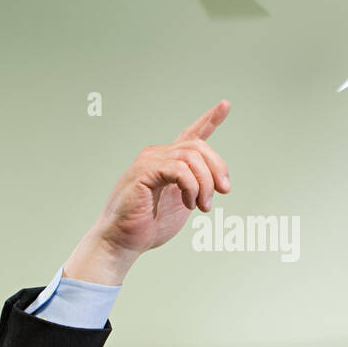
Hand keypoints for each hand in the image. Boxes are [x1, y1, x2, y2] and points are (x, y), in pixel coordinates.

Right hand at [64, 100, 230, 284]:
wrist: (122, 242)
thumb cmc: (148, 225)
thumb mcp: (181, 203)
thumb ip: (196, 188)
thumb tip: (216, 183)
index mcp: (167, 162)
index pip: (190, 135)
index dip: (209, 119)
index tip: (225, 105)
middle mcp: (157, 155)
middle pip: (198, 146)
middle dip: (217, 168)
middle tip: (223, 192)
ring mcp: (149, 161)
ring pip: (191, 157)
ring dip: (205, 183)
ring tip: (202, 206)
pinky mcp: (144, 172)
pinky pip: (179, 169)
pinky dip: (191, 186)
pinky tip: (189, 203)